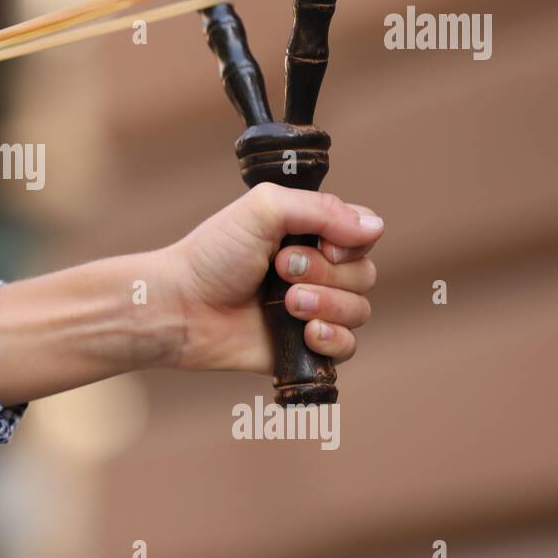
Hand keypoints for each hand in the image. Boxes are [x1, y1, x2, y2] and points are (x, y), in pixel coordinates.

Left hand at [164, 182, 382, 374]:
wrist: (182, 307)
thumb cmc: (213, 255)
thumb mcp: (263, 210)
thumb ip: (322, 209)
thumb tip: (376, 228)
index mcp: (308, 234)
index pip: (363, 234)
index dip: (352, 241)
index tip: (323, 243)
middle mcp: (315, 270)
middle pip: (365, 274)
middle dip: (327, 273)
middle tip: (281, 270)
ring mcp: (311, 310)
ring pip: (360, 310)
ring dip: (326, 305)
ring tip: (286, 303)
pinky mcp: (304, 347)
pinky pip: (348, 347)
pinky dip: (332, 339)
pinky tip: (305, 333)